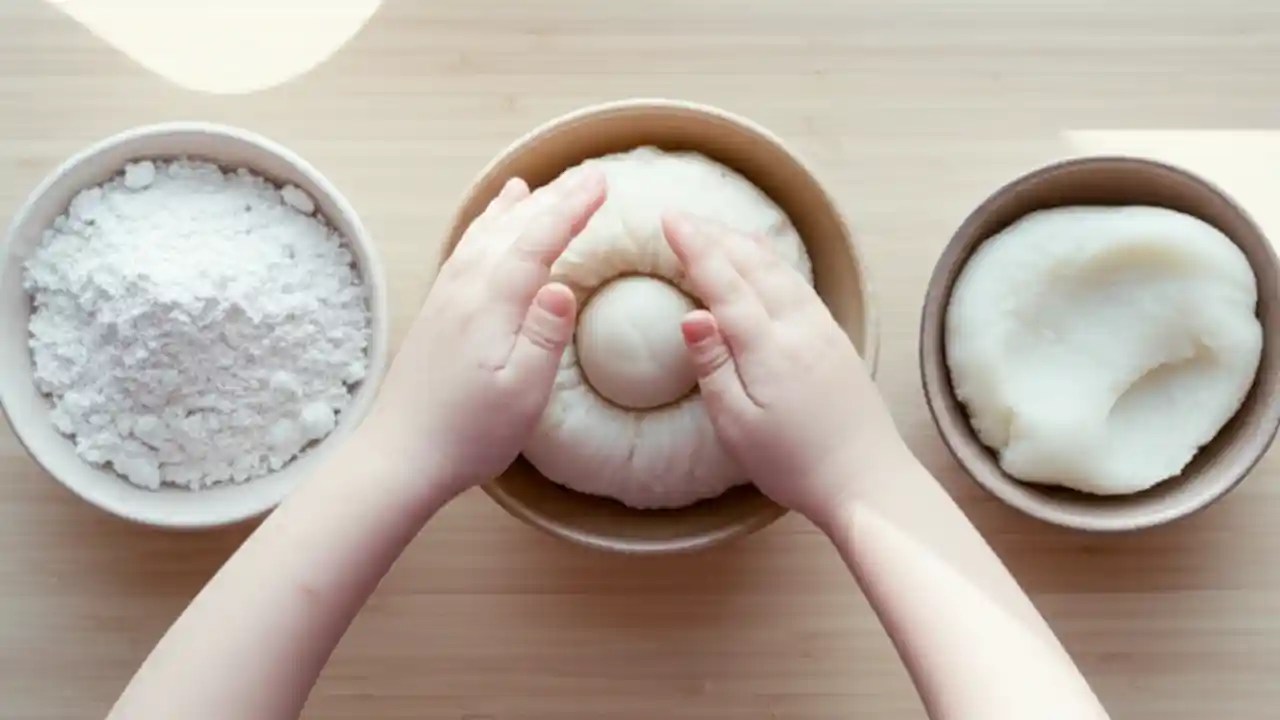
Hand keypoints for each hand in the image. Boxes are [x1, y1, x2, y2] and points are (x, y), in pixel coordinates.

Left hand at [368, 168, 606, 499]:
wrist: (401, 456)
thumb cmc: (468, 433)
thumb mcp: (523, 392)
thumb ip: (544, 335)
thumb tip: (562, 285)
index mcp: (490, 305)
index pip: (537, 242)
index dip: (571, 209)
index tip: (602, 183)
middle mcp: (463, 289)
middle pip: (512, 228)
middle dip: (553, 198)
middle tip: (589, 174)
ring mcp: (445, 297)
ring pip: (486, 234)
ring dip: (519, 207)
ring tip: (542, 185)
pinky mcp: (437, 311)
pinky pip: (467, 249)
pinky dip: (485, 226)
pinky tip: (492, 223)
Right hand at [662, 213, 901, 526]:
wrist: (867, 480)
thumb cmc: (794, 463)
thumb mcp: (737, 425)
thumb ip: (713, 366)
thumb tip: (691, 315)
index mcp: (769, 348)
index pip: (725, 283)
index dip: (695, 248)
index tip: (670, 219)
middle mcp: (800, 328)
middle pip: (754, 264)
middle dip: (717, 236)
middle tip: (683, 218)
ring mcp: (823, 329)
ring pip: (780, 269)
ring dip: (745, 243)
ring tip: (715, 229)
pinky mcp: (836, 338)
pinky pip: (798, 283)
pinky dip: (772, 261)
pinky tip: (763, 261)